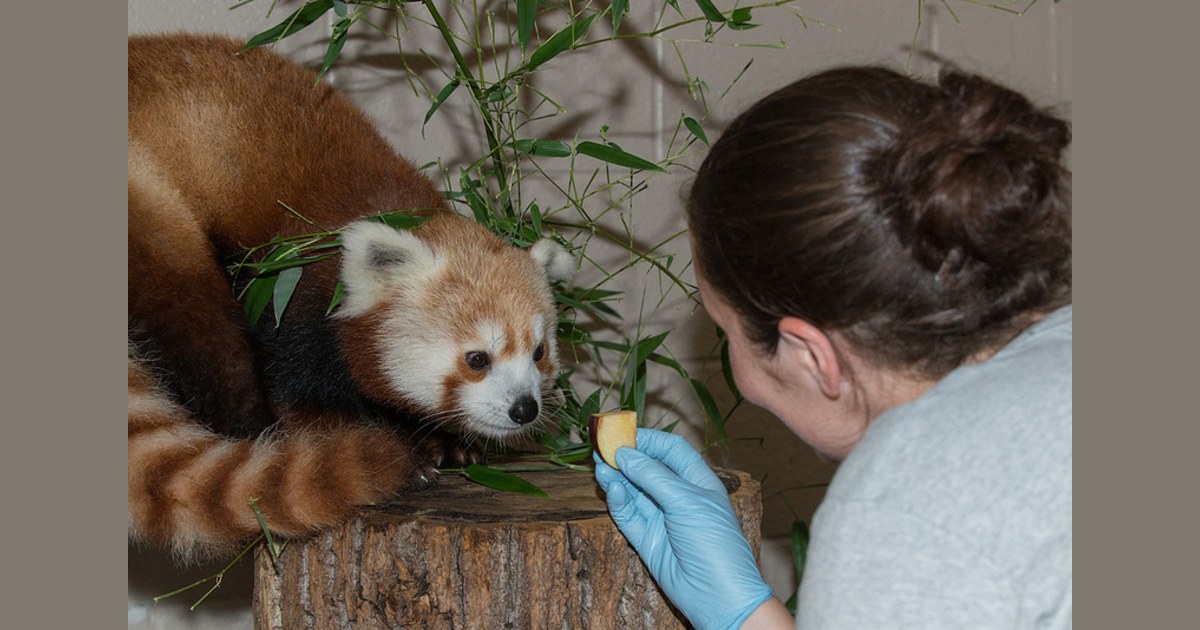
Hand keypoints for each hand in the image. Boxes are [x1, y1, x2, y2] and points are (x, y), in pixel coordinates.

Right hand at [594, 429, 774, 629]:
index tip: (624, 433)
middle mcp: (679, 497)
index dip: (649, 440)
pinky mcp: (647, 540)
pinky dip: (618, 501)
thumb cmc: (714, 542)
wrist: (717, 594)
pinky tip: (611, 488)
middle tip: (601, 447)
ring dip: (616, 477)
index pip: (671, 451)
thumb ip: (652, 475)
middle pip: (648, 469)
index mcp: (698, 482)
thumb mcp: (685, 500)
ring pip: (633, 491)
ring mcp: (661, 519)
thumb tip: (625, 453)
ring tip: (599, 466)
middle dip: (626, 457)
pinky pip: (627, 515)